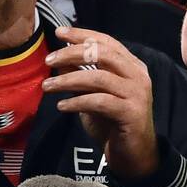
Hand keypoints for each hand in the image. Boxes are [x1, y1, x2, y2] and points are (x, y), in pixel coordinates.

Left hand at [43, 26, 158, 179]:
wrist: (133, 155)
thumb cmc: (112, 123)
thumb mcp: (93, 94)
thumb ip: (81, 74)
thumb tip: (60, 57)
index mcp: (132, 66)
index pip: (107, 42)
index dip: (82, 35)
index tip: (58, 32)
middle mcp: (138, 76)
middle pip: (103, 53)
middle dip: (72, 53)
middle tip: (49, 60)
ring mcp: (137, 94)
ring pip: (99, 77)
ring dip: (68, 80)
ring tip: (47, 87)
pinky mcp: (131, 113)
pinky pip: (99, 101)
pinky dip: (77, 102)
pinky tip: (62, 106)